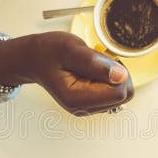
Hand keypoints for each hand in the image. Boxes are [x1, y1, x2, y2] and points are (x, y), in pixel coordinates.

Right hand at [0, 32, 134, 114]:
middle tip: (98, 62)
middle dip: (118, 75)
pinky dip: (108, 80)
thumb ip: (95, 63)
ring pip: (120, 95)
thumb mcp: (70, 49)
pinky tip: (92, 72)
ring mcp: (87, 108)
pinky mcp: (91, 103)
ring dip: (112, 77)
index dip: (118, 72)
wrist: (34, 58)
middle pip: (123, 96)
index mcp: (77, 99)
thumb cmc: (48, 52)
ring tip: (91, 66)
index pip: (118, 92)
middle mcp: (83, 108)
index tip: (103, 60)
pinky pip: (113, 93)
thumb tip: (120, 75)